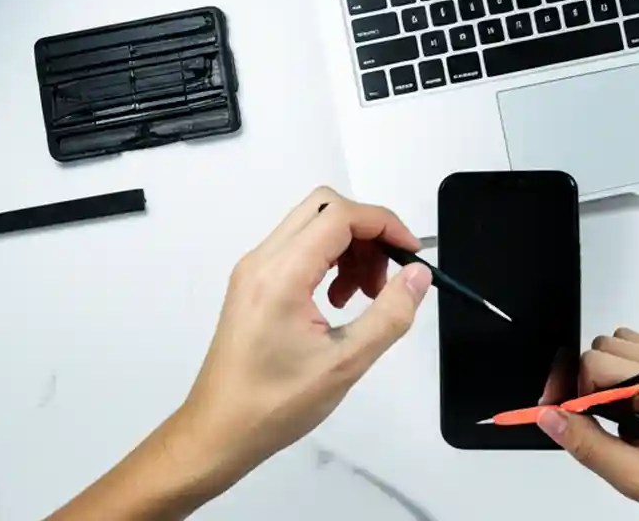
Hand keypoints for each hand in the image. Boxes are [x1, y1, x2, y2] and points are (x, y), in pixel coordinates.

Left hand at [177, 188, 431, 495]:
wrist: (220, 430)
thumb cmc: (274, 403)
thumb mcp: (346, 363)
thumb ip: (390, 314)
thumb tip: (418, 276)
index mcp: (281, 275)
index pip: (340, 215)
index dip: (384, 224)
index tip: (411, 254)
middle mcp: (262, 261)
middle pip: (325, 208)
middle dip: (367, 232)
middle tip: (387, 275)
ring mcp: (253, 270)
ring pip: (312, 226)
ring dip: (349, 249)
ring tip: (365, 297)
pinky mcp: (253, 283)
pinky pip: (298, 250)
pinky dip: (328, 261)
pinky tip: (338, 303)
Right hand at [536, 329, 638, 520]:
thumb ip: (588, 444)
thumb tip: (549, 416)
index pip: (596, 362)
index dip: (571, 390)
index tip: (563, 416)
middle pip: (610, 345)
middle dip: (590, 381)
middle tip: (592, 422)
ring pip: (630, 344)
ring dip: (614, 376)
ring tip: (624, 422)